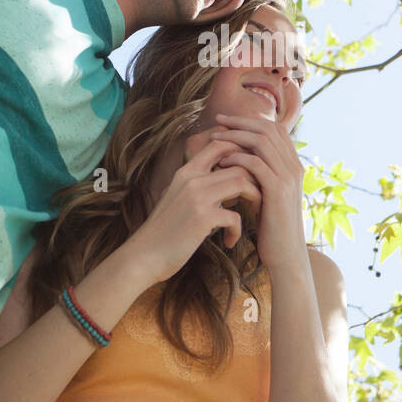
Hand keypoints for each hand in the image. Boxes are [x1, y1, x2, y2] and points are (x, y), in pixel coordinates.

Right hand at [128, 137, 261, 285]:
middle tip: (259, 196)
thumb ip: (196, 186)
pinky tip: (230, 241)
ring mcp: (197, 197)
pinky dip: (237, 230)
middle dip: (256, 178)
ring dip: (254, 199)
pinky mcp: (202, 218)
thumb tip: (221, 182)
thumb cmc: (163, 231)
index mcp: (186, 172)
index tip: (252, 170)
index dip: (242, 152)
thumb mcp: (177, 198)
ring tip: (254, 213)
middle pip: (238, 163)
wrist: (143, 256)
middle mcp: (192, 179)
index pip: (219, 145)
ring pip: (241, 183)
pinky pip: (235, 217)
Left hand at [209, 113, 307, 274]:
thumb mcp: (267, 194)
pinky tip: (221, 161)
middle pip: (267, 130)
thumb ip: (260, 174)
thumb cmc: (271, 227)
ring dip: (235, 137)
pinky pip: (256, 163)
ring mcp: (289, 177)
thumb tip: (237, 157)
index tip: (226, 121)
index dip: (249, 121)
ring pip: (261, 142)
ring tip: (215, 140)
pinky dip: (237, 158)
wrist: (285, 254)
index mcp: (293, 164)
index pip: (274, 129)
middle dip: (240, 123)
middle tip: (217, 122)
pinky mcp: (278, 190)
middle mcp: (294, 166)